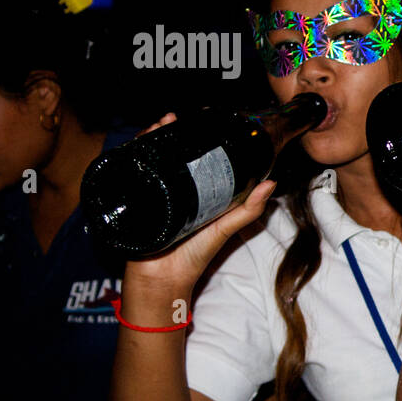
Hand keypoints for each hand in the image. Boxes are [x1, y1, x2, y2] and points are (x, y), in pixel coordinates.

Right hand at [124, 112, 276, 291]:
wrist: (163, 280)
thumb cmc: (193, 257)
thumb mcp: (225, 229)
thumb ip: (248, 209)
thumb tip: (272, 183)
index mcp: (192, 193)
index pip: (190, 158)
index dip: (192, 139)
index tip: (200, 122)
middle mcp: (169, 189)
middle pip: (166, 153)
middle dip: (168, 133)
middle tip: (174, 119)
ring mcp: (148, 193)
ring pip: (147, 158)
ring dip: (151, 138)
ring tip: (161, 124)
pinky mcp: (131, 200)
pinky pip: (129, 174)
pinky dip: (132, 155)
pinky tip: (138, 143)